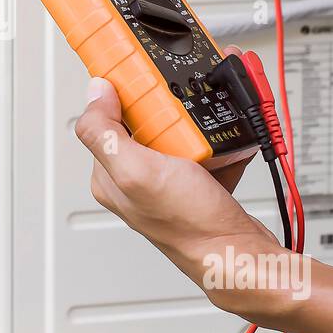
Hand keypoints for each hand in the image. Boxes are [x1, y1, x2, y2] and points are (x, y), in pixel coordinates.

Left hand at [74, 76, 286, 314]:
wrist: (239, 255)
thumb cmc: (190, 224)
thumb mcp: (137, 171)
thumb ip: (105, 132)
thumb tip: (93, 92)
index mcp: (109, 175)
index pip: (105, 118)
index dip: (125, 93)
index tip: (147, 77)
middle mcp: (135, 178)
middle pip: (145, 120)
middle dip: (170, 104)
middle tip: (186, 106)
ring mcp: (167, 182)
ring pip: (179, 132)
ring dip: (200, 120)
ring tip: (212, 119)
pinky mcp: (196, 184)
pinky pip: (206, 149)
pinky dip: (220, 140)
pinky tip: (230, 138)